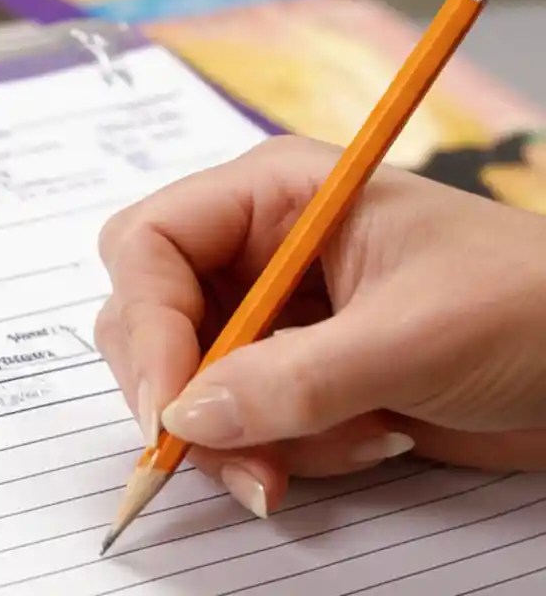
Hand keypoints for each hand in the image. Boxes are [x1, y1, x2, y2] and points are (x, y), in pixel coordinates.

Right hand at [94, 135, 545, 518]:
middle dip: (188, 394)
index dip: (145, 323)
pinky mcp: (296, 375)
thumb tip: (182, 420)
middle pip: (151, 317)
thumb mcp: (412, 337)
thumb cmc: (532, 307)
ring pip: (190, 384)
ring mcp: (274, 316)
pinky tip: (370, 443)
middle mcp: (258, 249)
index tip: (169, 410)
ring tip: (349, 446)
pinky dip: (287, 453)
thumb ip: (291, 380)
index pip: (150, 243)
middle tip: (241, 459)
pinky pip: (241, 423)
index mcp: (276, 195)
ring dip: (251, 436)